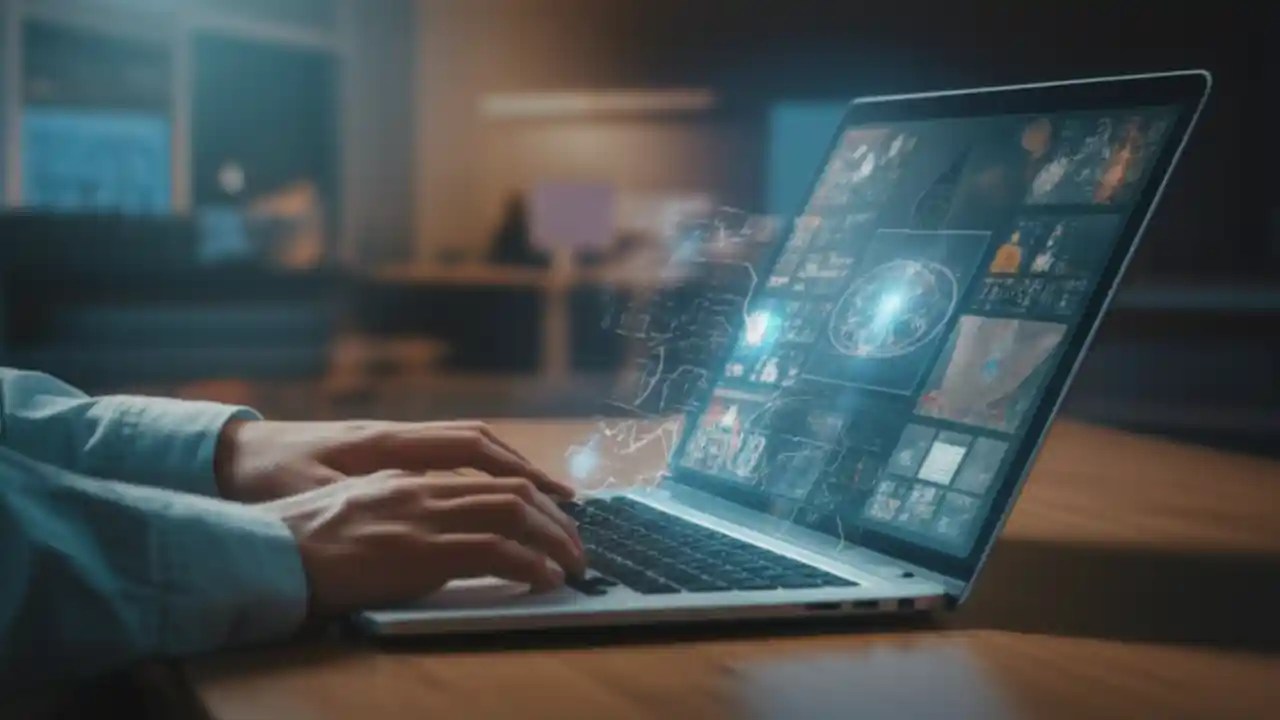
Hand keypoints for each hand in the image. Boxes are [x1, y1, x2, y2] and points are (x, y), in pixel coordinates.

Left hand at [215, 419, 574, 501]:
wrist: (230, 453)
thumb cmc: (266, 477)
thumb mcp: (310, 492)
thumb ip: (361, 498)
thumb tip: (412, 504)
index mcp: (386, 442)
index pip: (468, 449)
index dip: (514, 470)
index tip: (550, 497)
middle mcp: (397, 435)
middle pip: (479, 444)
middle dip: (526, 471)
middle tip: (565, 504)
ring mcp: (391, 441)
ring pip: (465, 448)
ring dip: (507, 470)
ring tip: (543, 500)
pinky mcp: (382, 452)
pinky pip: (446, 457)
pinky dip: (478, 473)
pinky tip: (490, 496)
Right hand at [264, 471, 585, 616]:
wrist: (262, 551)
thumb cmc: (296, 538)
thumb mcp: (351, 508)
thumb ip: (395, 509)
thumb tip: (428, 529)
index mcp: (404, 475)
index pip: (486, 469)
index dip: (529, 487)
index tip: (552, 508)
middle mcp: (421, 487)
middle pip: (511, 488)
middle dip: (554, 516)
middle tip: (575, 542)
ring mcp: (423, 516)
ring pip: (513, 513)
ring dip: (554, 539)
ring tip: (573, 563)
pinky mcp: (421, 551)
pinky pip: (494, 551)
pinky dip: (530, 562)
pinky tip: (546, 577)